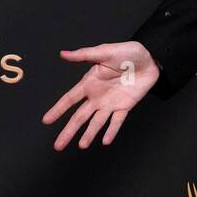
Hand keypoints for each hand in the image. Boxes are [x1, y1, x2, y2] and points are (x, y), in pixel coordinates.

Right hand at [41, 41, 159, 150]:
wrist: (149, 59)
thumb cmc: (127, 52)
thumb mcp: (104, 51)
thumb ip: (84, 55)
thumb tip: (63, 54)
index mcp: (89, 83)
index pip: (69, 99)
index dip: (57, 110)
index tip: (46, 121)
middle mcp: (97, 96)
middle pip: (79, 117)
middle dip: (68, 131)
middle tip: (58, 146)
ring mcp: (110, 103)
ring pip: (96, 122)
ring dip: (89, 134)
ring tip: (82, 145)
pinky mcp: (125, 106)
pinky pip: (117, 121)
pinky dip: (112, 131)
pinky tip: (105, 141)